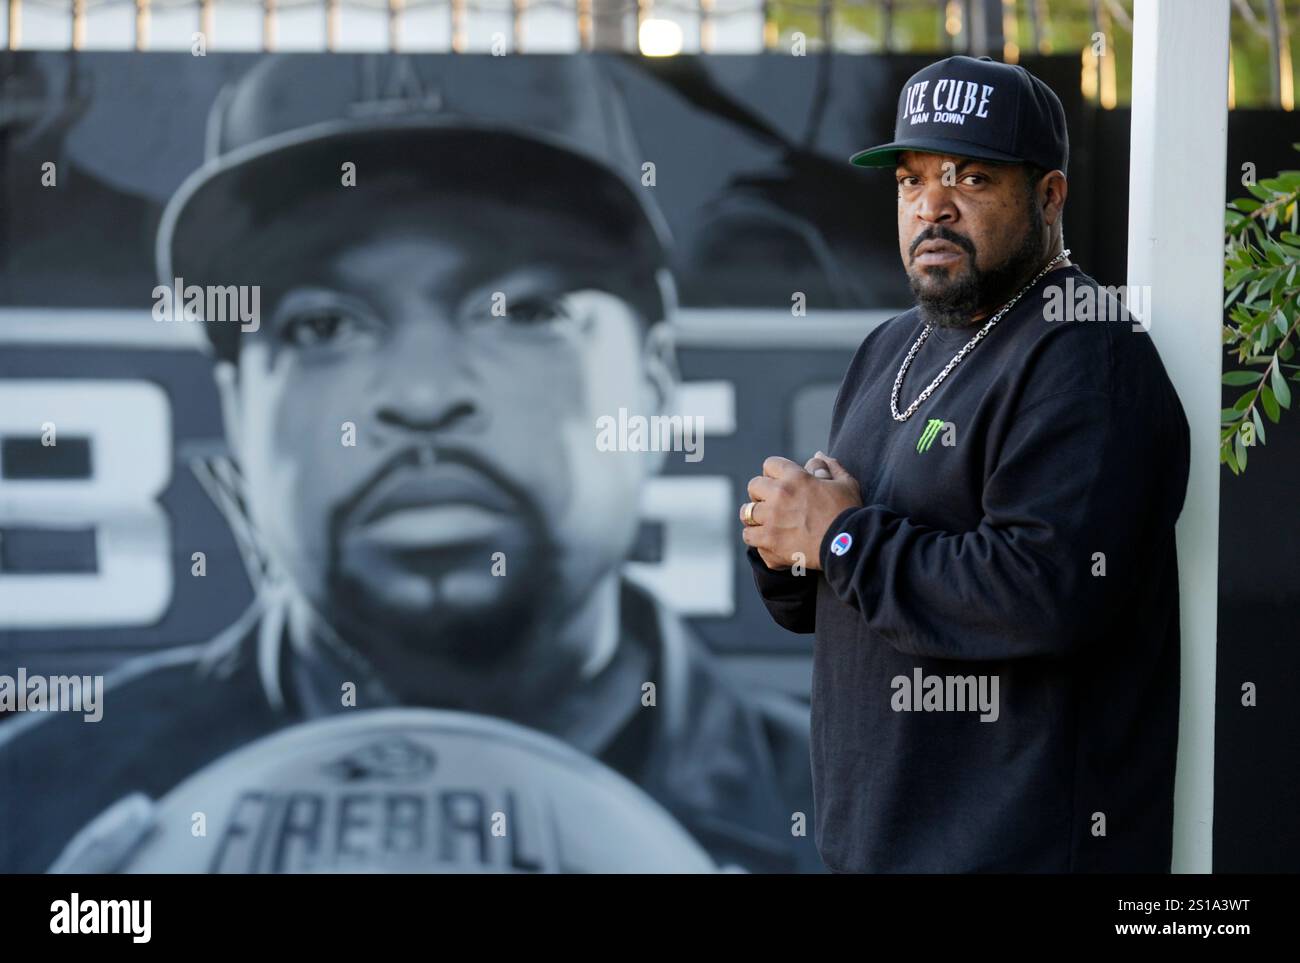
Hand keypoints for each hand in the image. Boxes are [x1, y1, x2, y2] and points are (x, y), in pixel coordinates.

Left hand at [740, 451, 861, 570]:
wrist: (850, 545)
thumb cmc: (849, 513)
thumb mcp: (845, 484)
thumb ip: (830, 467)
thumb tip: (817, 455)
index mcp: (796, 477)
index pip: (770, 464)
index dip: (774, 473)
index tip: (780, 483)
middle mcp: (779, 494)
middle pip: (754, 486)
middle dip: (761, 494)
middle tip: (772, 504)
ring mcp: (771, 518)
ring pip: (747, 512)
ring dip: (756, 517)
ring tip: (767, 523)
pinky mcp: (769, 540)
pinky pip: (748, 535)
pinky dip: (756, 538)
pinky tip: (767, 540)